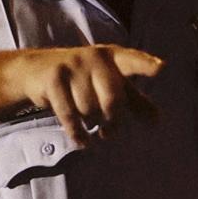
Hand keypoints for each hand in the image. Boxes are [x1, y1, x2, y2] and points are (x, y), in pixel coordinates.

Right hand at [23, 45, 162, 144]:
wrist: (36, 69)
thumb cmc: (83, 79)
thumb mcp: (109, 85)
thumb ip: (134, 101)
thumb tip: (158, 121)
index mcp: (114, 57)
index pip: (133, 61)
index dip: (146, 64)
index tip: (161, 68)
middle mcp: (95, 58)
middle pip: (113, 99)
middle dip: (113, 121)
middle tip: (109, 133)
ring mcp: (72, 66)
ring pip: (89, 109)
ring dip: (90, 122)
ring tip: (88, 120)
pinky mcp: (54, 79)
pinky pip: (70, 115)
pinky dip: (77, 133)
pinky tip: (82, 141)